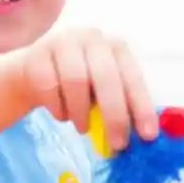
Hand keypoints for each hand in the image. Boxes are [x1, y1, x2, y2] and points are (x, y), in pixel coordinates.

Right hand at [19, 27, 159, 150]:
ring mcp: (63, 42)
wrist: (35, 72)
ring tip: (83, 127)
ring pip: (75, 81)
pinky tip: (61, 113)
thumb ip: (122, 108)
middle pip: (106, 78)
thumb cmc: (80, 86)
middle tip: (117, 144)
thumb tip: (141, 138)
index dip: (142, 107)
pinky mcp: (37, 54)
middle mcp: (93, 39)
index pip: (133, 78)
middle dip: (114, 115)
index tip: (148, 136)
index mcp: (117, 47)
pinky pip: (48, 86)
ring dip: (81, 113)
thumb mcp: (104, 92)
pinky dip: (57, 108)